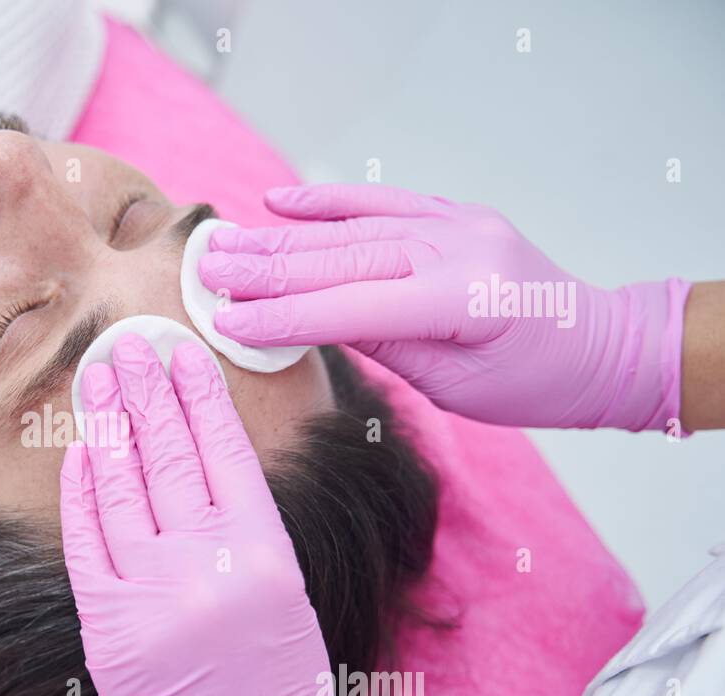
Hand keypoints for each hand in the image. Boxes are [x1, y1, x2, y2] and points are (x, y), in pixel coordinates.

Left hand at [59, 332, 348, 695]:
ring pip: (121, 490)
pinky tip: (82, 456)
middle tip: (128, 345)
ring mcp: (150, 597)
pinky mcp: (107, 629)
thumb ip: (250, 529)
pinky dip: (81, 495)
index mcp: (265, 554)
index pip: (226, 451)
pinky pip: (86, 544)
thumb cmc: (283, 691)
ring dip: (108, 428)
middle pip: (169, 457)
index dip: (199, 396)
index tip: (183, 353)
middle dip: (147, 393)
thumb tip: (208, 458)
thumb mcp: (289, 597)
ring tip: (99, 382)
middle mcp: (207, 567)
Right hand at [199, 183, 690, 430]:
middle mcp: (458, 248)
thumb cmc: (531, 382)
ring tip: (224, 244)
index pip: (352, 307)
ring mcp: (457, 224)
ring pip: (352, 228)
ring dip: (282, 238)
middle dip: (267, 268)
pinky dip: (329, 202)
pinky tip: (280, 201)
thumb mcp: (453, 385)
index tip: (227, 320)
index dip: (284, 315)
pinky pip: (382, 202)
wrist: (598, 345)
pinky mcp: (454, 215)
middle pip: (342, 258)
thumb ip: (382, 343)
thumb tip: (306, 321)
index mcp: (463, 300)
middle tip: (206, 270)